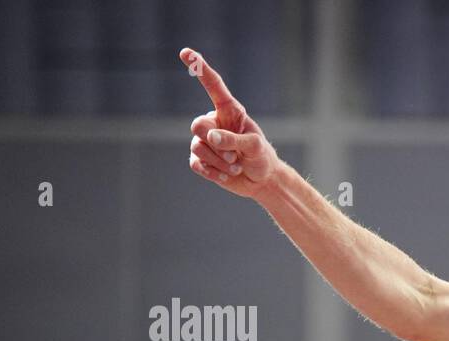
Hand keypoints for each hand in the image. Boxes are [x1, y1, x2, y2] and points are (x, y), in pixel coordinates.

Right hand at [180, 48, 280, 197]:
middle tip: (235, 157)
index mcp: (229, 112)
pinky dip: (213, 173)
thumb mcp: (256, 147)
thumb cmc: (262, 158)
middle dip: (216, 145)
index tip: (186, 52)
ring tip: (236, 166)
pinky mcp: (201, 159)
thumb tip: (211, 137)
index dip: (200, 69)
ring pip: (198, 148)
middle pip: (197, 126)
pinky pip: (197, 164)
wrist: (261, 180)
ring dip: (219, 162)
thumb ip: (235, 140)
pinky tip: (226, 175)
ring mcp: (205, 141)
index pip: (213, 87)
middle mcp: (214, 122)